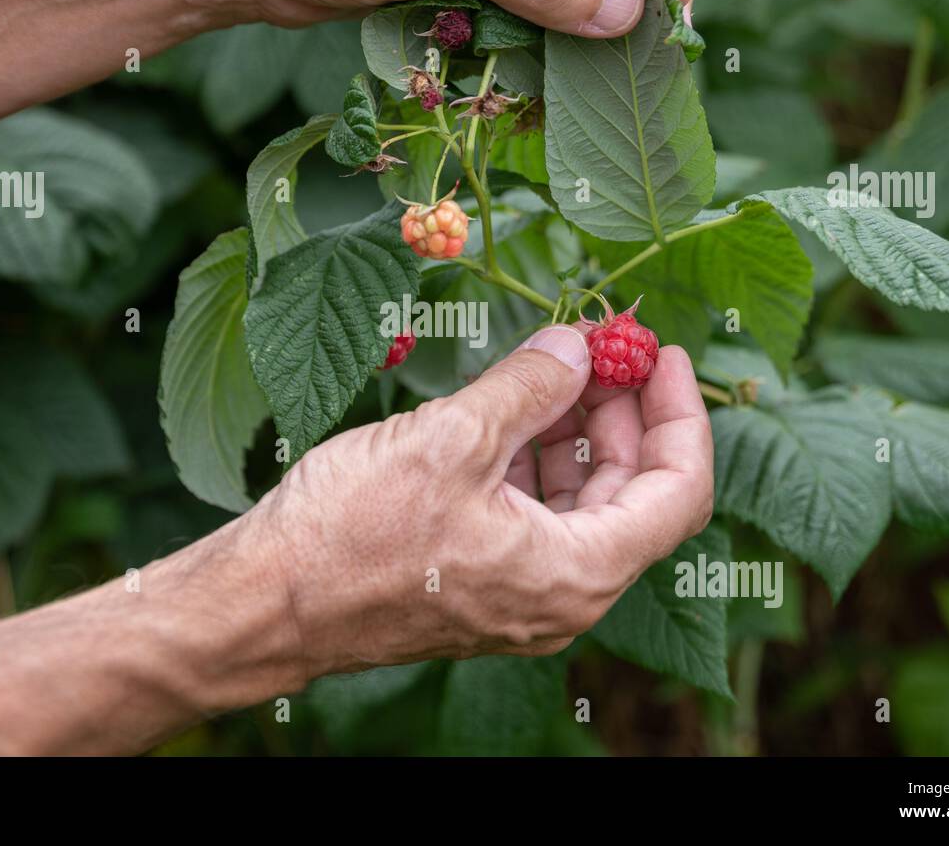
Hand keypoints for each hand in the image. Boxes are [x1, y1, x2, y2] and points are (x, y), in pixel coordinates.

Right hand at [249, 324, 713, 679]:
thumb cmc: (352, 533)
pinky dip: (535, 458)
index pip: (678, 491)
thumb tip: (578, 346)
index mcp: (575, 574)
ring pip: (581, 503)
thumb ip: (530, 386)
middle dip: (624, 414)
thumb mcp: (452, 439)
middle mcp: (561, 595)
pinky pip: (533, 514)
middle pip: (633, 494)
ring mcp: (520, 591)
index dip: (682, 414)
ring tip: (556, 366)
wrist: (266, 602)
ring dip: (577, 431)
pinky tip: (512, 407)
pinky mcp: (480, 578)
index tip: (664, 355)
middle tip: (604, 346)